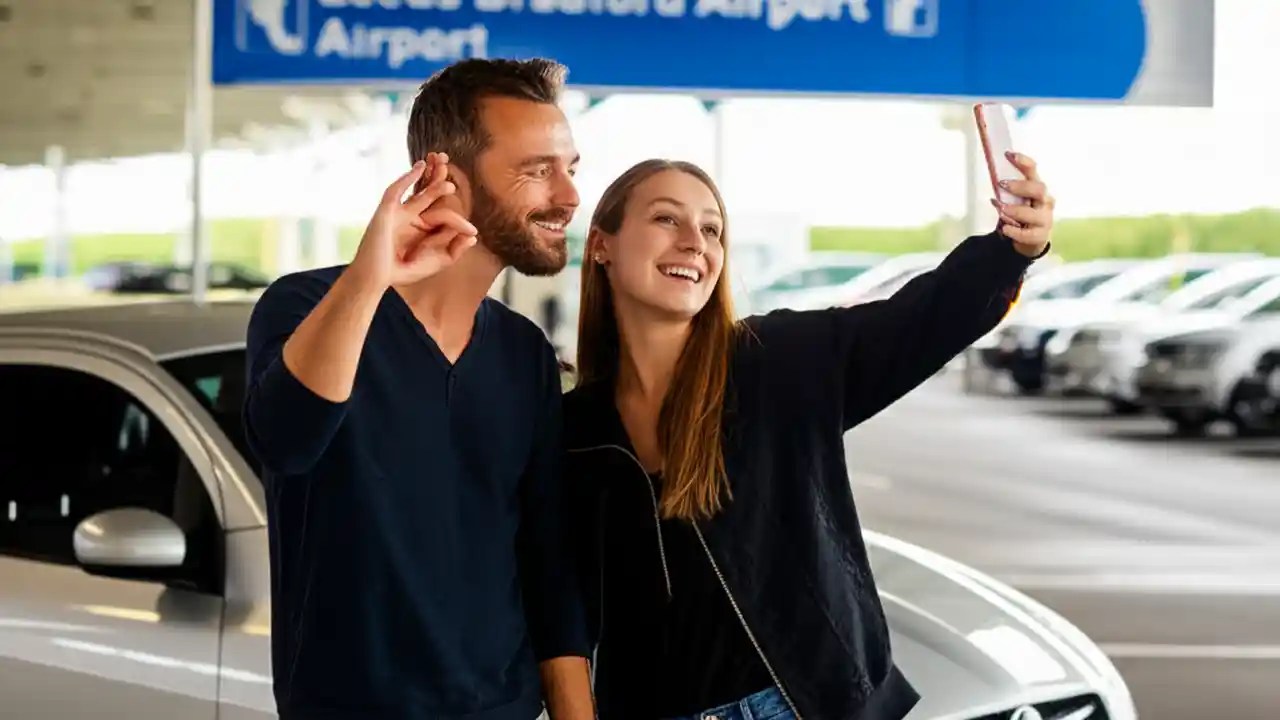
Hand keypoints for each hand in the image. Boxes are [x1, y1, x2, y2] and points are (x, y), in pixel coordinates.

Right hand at [350, 153, 478, 288]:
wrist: (376, 278)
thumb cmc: (403, 272)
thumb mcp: (437, 262)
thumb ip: (455, 250)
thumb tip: (473, 237)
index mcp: (422, 229)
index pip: (443, 215)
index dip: (458, 221)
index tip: (471, 231)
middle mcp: (411, 218)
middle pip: (430, 195)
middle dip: (440, 182)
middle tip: (453, 171)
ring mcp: (399, 213)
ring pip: (418, 190)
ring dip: (430, 178)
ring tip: (445, 167)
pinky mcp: (386, 210)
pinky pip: (397, 190)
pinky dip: (408, 177)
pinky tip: (420, 166)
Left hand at [990, 151, 1053, 257]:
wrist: (1031, 240)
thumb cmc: (1021, 215)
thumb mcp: (1015, 200)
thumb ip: (1006, 191)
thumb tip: (993, 178)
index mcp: (1037, 189)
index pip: (1033, 171)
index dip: (1023, 162)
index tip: (1008, 154)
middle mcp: (1044, 201)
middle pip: (1038, 189)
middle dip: (1020, 186)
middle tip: (1001, 184)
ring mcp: (1045, 219)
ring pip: (1033, 213)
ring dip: (1014, 210)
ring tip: (1001, 210)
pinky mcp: (1040, 236)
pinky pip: (1028, 234)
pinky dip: (1015, 231)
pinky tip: (1005, 229)